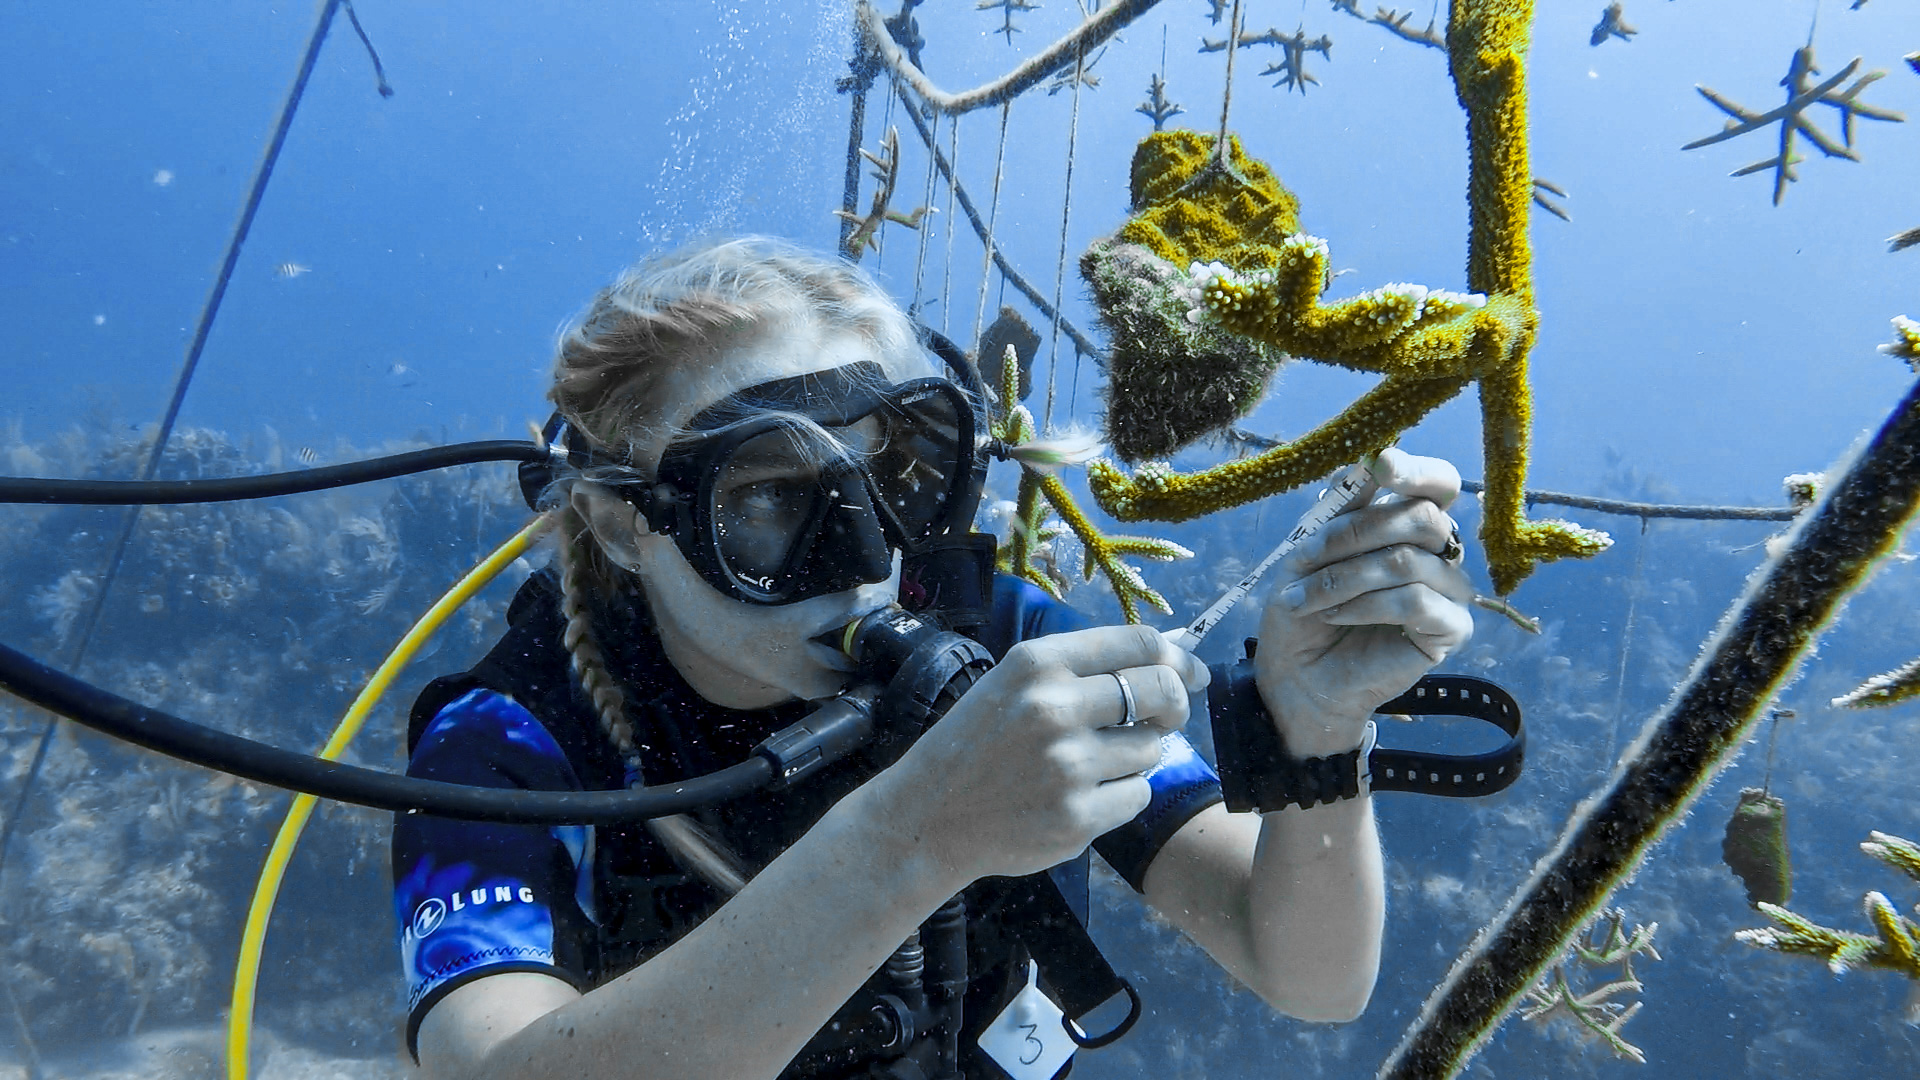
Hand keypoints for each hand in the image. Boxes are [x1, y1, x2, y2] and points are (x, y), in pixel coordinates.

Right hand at [876, 624, 1208, 883]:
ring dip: (1136, 756)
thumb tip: (1170, 663)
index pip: (1139, 642)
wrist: (928, 817)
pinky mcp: (1078, 817)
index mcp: (1039, 662)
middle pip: (1161, 691)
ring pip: (1152, 748)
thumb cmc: (976, 744)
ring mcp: (1068, 765)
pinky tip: (1080, 796)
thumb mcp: (1014, 684)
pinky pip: (1137, 794)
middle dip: (1174, 705)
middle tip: (1162, 718)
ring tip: (1089, 765)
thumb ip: (1082, 669)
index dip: (1177, 657)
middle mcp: (1055, 706)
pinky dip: (1121, 795)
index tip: (1191, 673)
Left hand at [1255, 448, 1474, 756]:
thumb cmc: (1305, 610)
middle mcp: (1439, 551)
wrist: (1299, 675)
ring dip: (1345, 577)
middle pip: (1423, 517)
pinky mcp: (1451, 629)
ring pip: (1409, 561)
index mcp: (1409, 523)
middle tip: (1304, 556)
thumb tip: (1367, 463)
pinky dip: (1366, 606)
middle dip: (1354, 532)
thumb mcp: (1310, 553)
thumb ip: (1343, 511)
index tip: (1379, 464)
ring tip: (1305, 599)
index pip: (1438, 482)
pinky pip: (1416, 602)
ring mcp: (1450, 590)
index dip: (1414, 469)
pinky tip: (1336, 616)